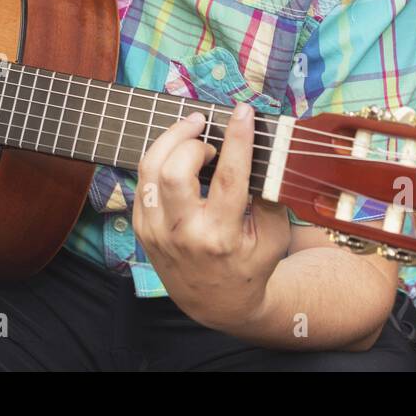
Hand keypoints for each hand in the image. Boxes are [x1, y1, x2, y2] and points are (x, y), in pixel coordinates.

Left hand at [134, 102, 291, 332]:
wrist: (215, 303)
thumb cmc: (250, 265)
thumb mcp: (273, 237)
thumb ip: (270, 196)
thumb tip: (265, 150)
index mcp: (220, 237)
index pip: (229, 178)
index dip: (237, 139)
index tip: (243, 112)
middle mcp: (184, 234)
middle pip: (174, 171)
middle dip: (192, 140)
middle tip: (210, 135)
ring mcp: (156, 232)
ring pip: (149, 170)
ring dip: (170, 140)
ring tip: (192, 130)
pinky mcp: (142, 228)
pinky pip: (143, 180)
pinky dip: (160, 159)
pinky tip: (177, 153)